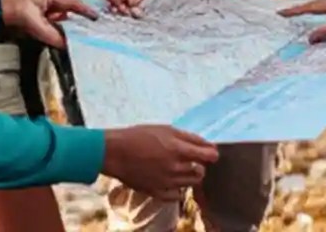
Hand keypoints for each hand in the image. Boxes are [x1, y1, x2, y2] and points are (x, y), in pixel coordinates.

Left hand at [1, 0, 97, 47]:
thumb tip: (65, 44)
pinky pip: (48, 22)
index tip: (96, 18)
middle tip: (78, 34)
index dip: (85, 10)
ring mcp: (41, 5)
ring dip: (56, 27)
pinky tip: (46, 34)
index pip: (73, 3)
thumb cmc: (12, 9)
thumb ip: (50, 33)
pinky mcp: (35, 13)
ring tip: (55, 34)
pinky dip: (49, 28)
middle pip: (65, 13)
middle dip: (68, 23)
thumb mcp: (33, 22)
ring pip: (56, 19)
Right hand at [103, 125, 218, 199]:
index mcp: (178, 150)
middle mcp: (175, 168)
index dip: (211, 153)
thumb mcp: (166, 129)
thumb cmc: (139, 136)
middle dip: (199, 165)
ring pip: (190, 183)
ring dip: (189, 175)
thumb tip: (209, 145)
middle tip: (190, 158)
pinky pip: (176, 196)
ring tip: (178, 167)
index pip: (208, 156)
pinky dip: (178, 189)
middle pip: (201, 172)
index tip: (209, 152)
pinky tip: (171, 179)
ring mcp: (166, 182)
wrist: (115, 152)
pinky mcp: (157, 192)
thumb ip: (190, 137)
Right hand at [279, 0, 325, 42]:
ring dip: (309, 10)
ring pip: (319, 7)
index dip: (292, 11)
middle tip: (287, 12)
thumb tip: (309, 40)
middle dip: (298, 10)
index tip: (280, 13)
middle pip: (310, 6)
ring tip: (302, 13)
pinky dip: (322, 13)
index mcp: (325, 4)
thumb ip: (325, 31)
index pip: (305, 8)